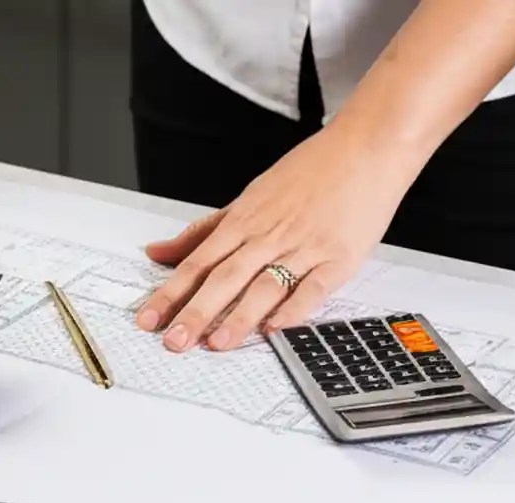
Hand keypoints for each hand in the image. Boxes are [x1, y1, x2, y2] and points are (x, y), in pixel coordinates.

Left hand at [134, 125, 420, 351]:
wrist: (366, 147)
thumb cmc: (309, 173)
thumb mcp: (248, 197)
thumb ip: (203, 230)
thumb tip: (158, 251)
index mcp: (244, 220)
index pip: (197, 262)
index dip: (170, 292)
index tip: (148, 317)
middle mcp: (268, 235)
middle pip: (224, 277)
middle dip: (196, 311)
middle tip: (173, 340)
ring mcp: (304, 247)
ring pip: (264, 285)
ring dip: (239, 317)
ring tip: (215, 343)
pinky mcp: (338, 258)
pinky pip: (313, 288)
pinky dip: (294, 308)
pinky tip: (275, 328)